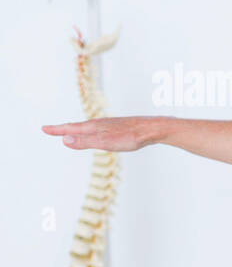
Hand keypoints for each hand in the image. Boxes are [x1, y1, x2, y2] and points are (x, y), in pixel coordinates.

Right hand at [42, 116, 156, 151]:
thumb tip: (64, 139)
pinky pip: (100, 130)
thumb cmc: (131, 136)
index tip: (43, 128)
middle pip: (78, 127)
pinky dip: (91, 131)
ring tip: (70, 132)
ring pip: (89, 128)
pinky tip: (98, 134)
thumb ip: (86, 142)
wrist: (153, 129)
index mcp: (94, 127)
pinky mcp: (119, 128)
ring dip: (77, 130)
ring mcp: (110, 125)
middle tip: (51, 130)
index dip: (57, 130)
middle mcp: (100, 124)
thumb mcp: (106, 142)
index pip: (71, 129)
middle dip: (63, 129)